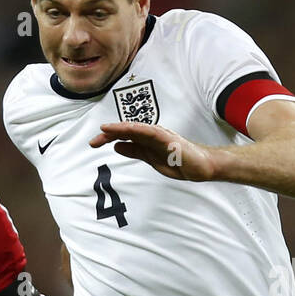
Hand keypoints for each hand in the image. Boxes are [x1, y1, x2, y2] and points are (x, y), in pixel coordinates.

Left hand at [88, 121, 215, 181]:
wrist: (201, 166)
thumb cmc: (178, 161)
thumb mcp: (150, 158)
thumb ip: (135, 151)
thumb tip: (117, 147)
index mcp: (146, 140)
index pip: (124, 137)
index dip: (109, 138)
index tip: (94, 143)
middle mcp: (152, 134)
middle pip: (127, 131)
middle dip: (109, 134)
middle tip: (93, 141)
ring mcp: (161, 135)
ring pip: (137, 129)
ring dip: (120, 129)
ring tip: (106, 130)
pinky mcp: (170, 140)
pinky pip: (152, 133)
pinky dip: (139, 130)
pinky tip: (128, 131)